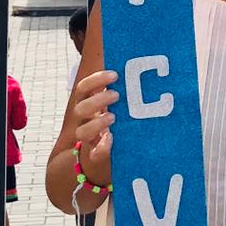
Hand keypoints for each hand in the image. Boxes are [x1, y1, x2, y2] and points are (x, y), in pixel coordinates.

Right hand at [70, 69, 119, 186]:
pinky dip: (102, 147)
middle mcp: (84, 121)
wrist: (108, 156)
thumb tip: (145, 68)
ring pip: (82, 131)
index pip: (83, 88)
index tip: (115, 75)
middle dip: (97, 100)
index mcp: (88, 104)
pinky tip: (111, 140)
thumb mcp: (118, 105)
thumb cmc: (118, 122)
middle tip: (117, 95)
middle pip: (80, 108)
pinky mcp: (96, 156)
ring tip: (113, 117)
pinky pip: (95, 154)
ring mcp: (88, 139)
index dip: (96, 80)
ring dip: (96, 122)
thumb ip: (124, 91)